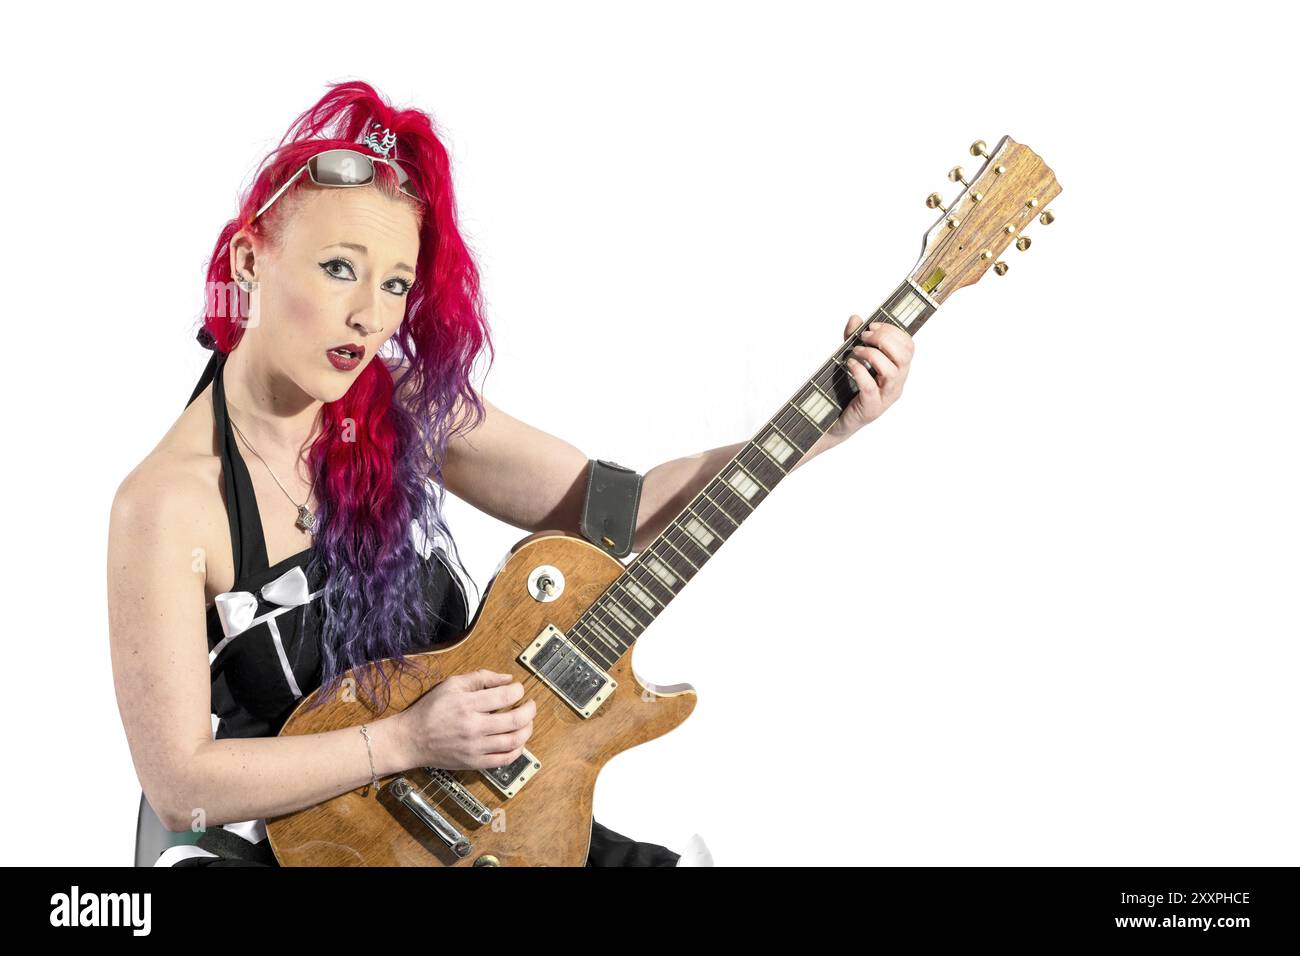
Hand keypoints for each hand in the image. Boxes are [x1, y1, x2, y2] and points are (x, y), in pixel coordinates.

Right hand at [396, 669, 535, 770]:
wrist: (411, 739)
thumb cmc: (431, 710)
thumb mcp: (451, 684)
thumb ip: (481, 678)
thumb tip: (508, 679)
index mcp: (467, 704)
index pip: (505, 696)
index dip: (518, 690)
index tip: (518, 689)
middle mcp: (473, 727)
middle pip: (515, 720)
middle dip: (530, 710)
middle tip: (530, 705)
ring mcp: (475, 748)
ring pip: (514, 741)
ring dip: (527, 730)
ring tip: (527, 722)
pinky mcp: (474, 763)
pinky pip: (504, 760)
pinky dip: (517, 750)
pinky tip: (517, 741)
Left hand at [824, 314, 915, 442]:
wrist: (836, 420)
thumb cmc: (848, 389)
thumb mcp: (853, 359)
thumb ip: (854, 339)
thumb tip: (855, 318)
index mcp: (898, 370)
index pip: (908, 346)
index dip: (892, 331)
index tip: (872, 326)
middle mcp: (896, 383)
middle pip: (904, 355)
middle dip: (883, 339)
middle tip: (863, 337)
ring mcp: (886, 397)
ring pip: (891, 370)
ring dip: (871, 355)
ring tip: (855, 352)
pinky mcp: (872, 408)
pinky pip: (871, 387)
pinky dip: (859, 372)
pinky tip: (849, 365)